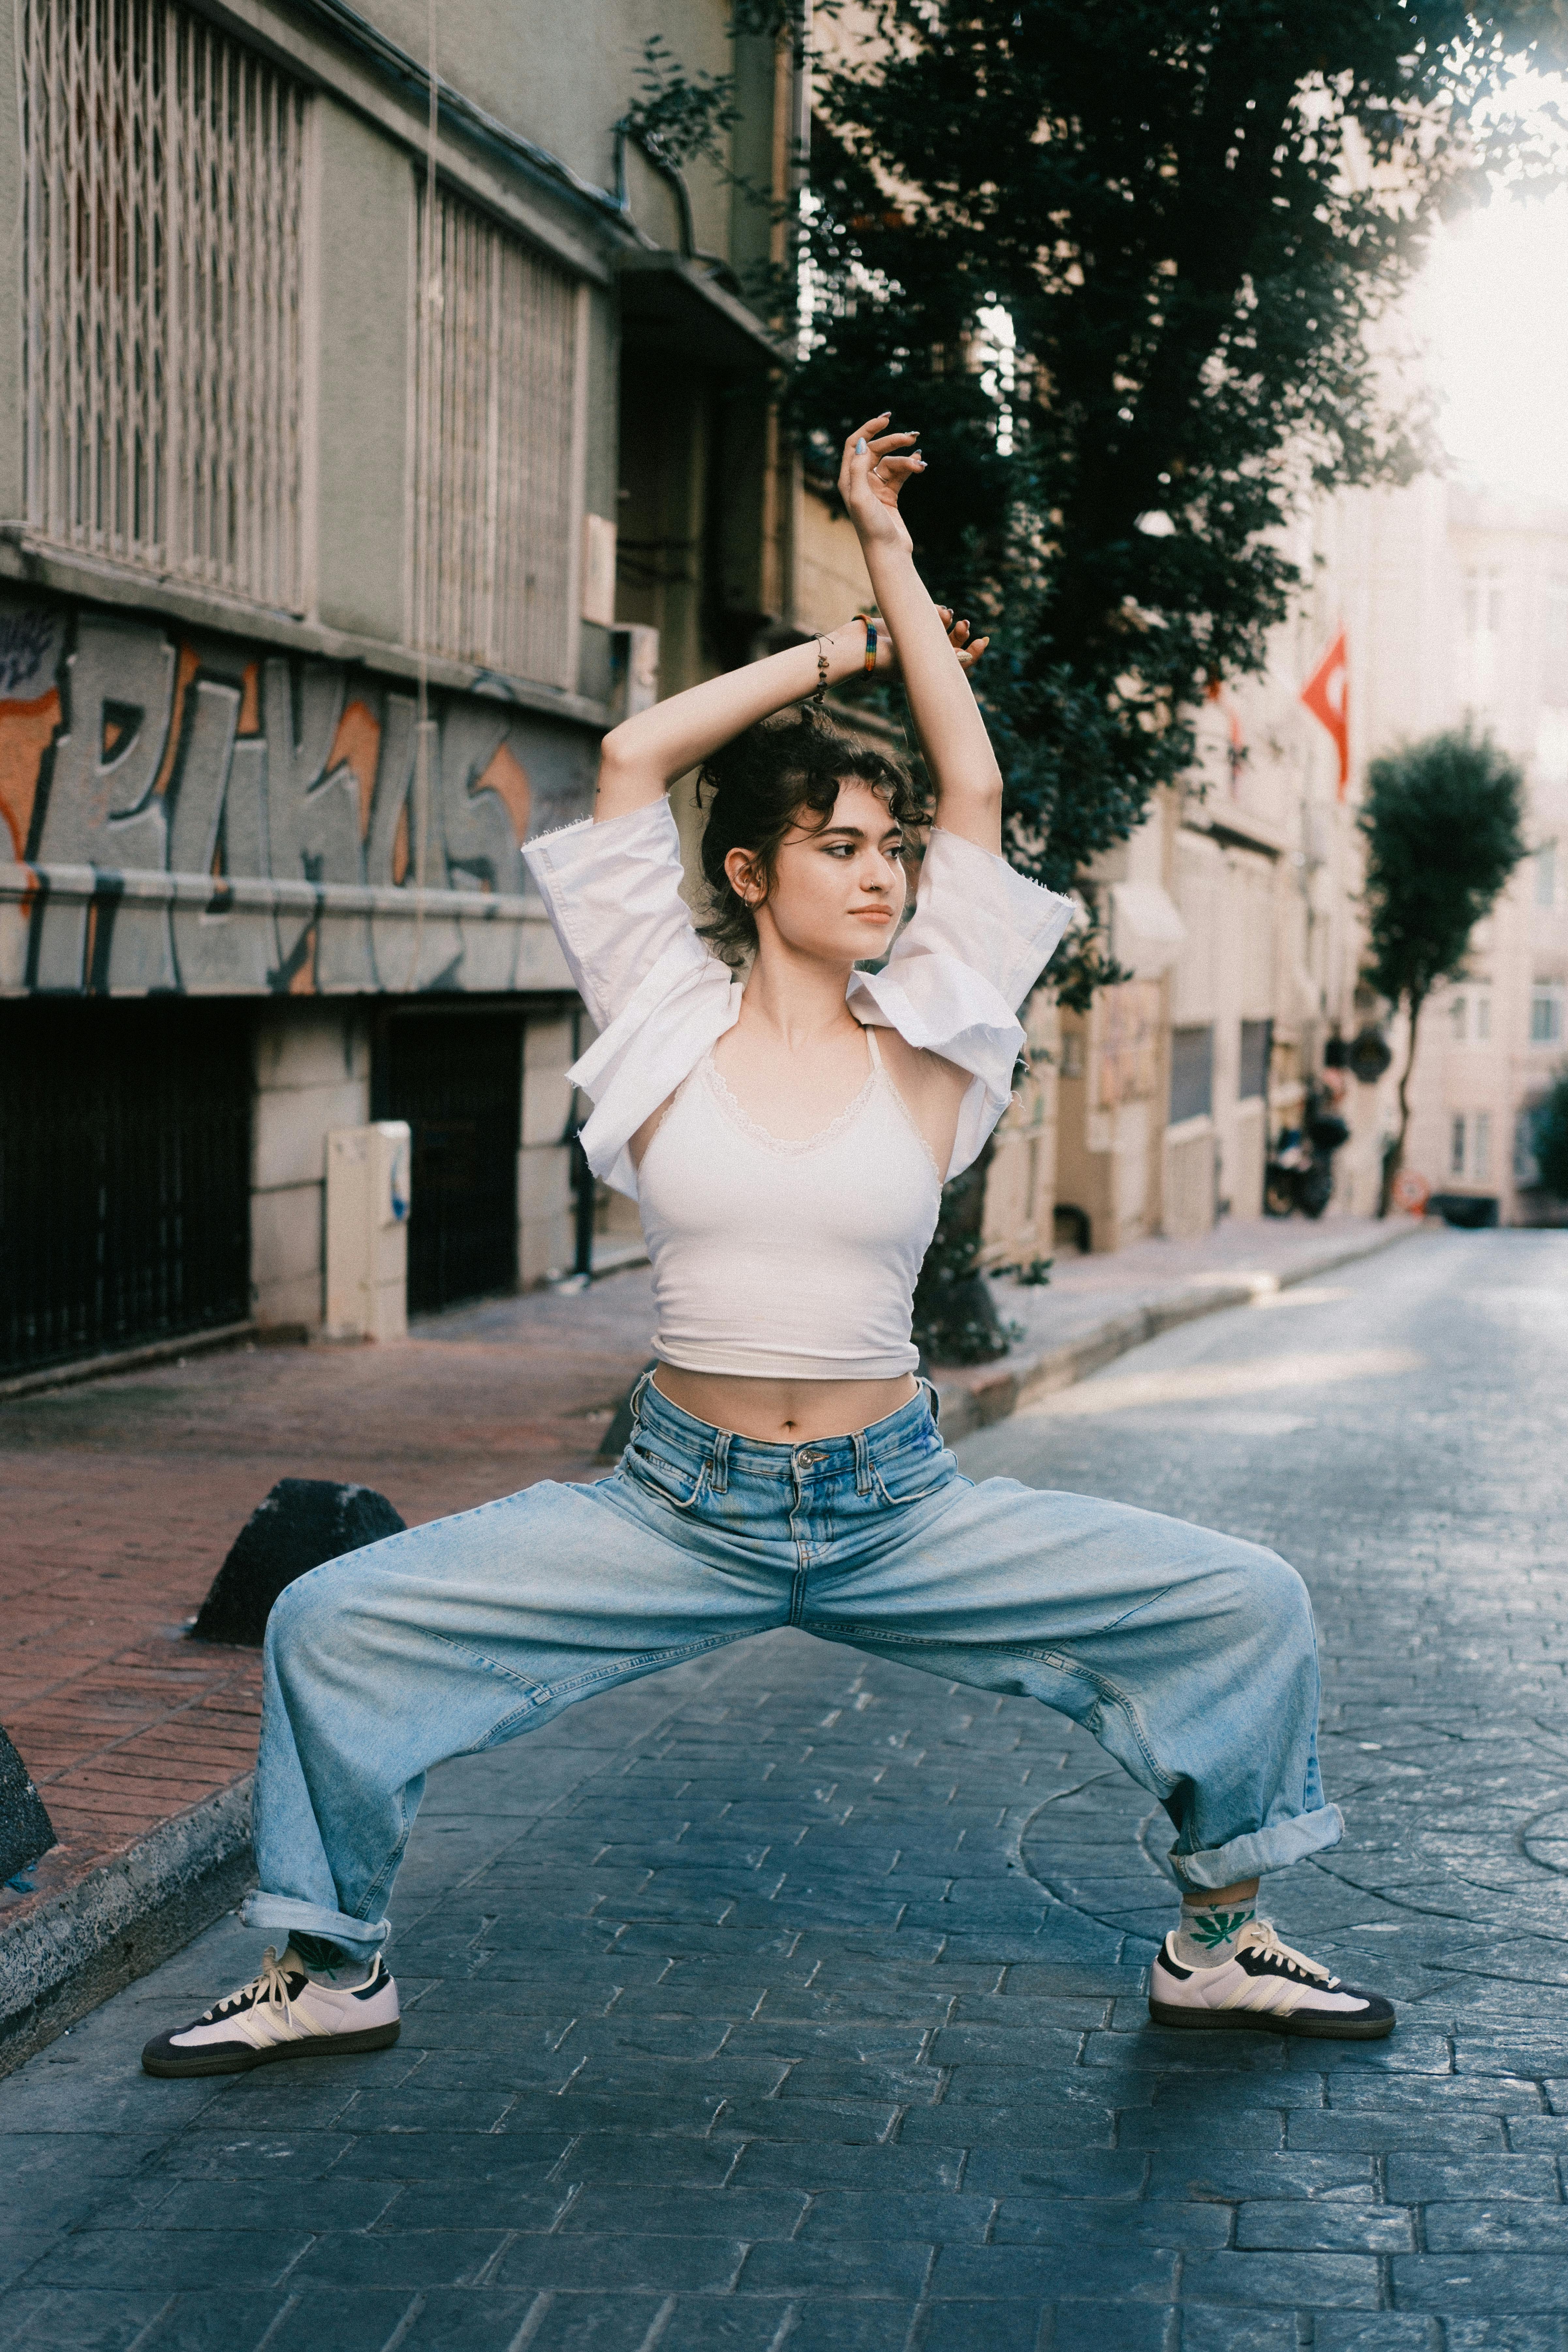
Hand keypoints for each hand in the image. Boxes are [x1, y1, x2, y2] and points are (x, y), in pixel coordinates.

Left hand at [837, 413, 923, 552]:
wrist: (888, 553)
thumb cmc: (871, 528)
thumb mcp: (860, 497)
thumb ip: (859, 468)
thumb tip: (864, 442)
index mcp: (848, 479)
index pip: (855, 443)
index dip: (869, 428)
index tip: (886, 420)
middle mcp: (859, 481)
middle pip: (876, 449)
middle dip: (894, 441)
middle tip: (912, 437)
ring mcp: (875, 487)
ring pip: (891, 462)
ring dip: (906, 461)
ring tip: (920, 465)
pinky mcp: (889, 494)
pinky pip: (900, 473)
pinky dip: (909, 467)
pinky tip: (920, 464)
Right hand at [854, 609, 987, 676]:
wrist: (857, 645)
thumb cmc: (883, 658)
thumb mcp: (914, 660)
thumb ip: (939, 657)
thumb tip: (966, 657)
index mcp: (930, 672)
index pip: (959, 665)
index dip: (974, 654)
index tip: (983, 641)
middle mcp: (925, 658)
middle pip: (953, 646)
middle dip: (962, 634)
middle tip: (963, 624)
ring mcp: (916, 641)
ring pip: (943, 630)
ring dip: (950, 622)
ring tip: (948, 615)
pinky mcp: (907, 625)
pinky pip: (930, 616)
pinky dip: (937, 613)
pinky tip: (937, 610)